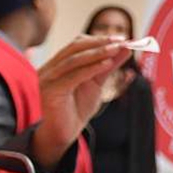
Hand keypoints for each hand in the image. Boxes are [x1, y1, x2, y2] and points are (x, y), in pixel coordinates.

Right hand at [33, 36, 129, 166]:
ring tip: (117, 49)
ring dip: (98, 53)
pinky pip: (72, 76)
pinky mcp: (50, 91)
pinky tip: (107, 64)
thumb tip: (125, 47)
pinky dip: (91, 68)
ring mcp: (47, 79)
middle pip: (75, 47)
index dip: (99, 39)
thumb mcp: (97, 82)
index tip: (121, 38)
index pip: (78, 44)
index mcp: (58, 63)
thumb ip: (109, 65)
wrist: (65, 133)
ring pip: (74, 60)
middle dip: (100, 42)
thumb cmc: (78, 108)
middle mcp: (50, 68)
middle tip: (121, 40)